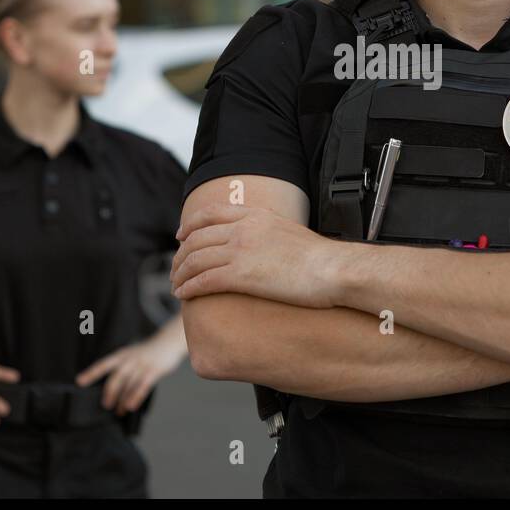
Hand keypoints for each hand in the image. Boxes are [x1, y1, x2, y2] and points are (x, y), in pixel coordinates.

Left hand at [75, 331, 186, 416]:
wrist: (169, 341)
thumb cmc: (149, 352)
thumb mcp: (132, 354)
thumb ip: (123, 366)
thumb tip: (113, 387)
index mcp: (122, 355)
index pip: (103, 364)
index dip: (91, 373)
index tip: (79, 381)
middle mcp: (130, 359)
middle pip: (115, 378)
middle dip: (109, 393)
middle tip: (106, 405)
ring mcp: (142, 364)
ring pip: (128, 384)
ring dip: (122, 400)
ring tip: (119, 412)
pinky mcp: (154, 370)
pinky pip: (142, 386)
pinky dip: (135, 397)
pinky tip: (131, 406)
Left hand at [171, 203, 341, 307]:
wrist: (333, 269)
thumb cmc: (321, 258)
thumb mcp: (290, 231)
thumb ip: (269, 233)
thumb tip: (264, 245)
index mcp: (255, 215)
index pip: (211, 214)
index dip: (190, 225)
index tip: (181, 236)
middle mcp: (243, 229)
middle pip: (197, 238)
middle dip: (181, 255)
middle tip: (175, 268)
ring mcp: (240, 251)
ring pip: (195, 260)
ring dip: (180, 273)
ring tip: (176, 285)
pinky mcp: (241, 276)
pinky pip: (203, 280)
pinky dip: (189, 288)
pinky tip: (184, 296)